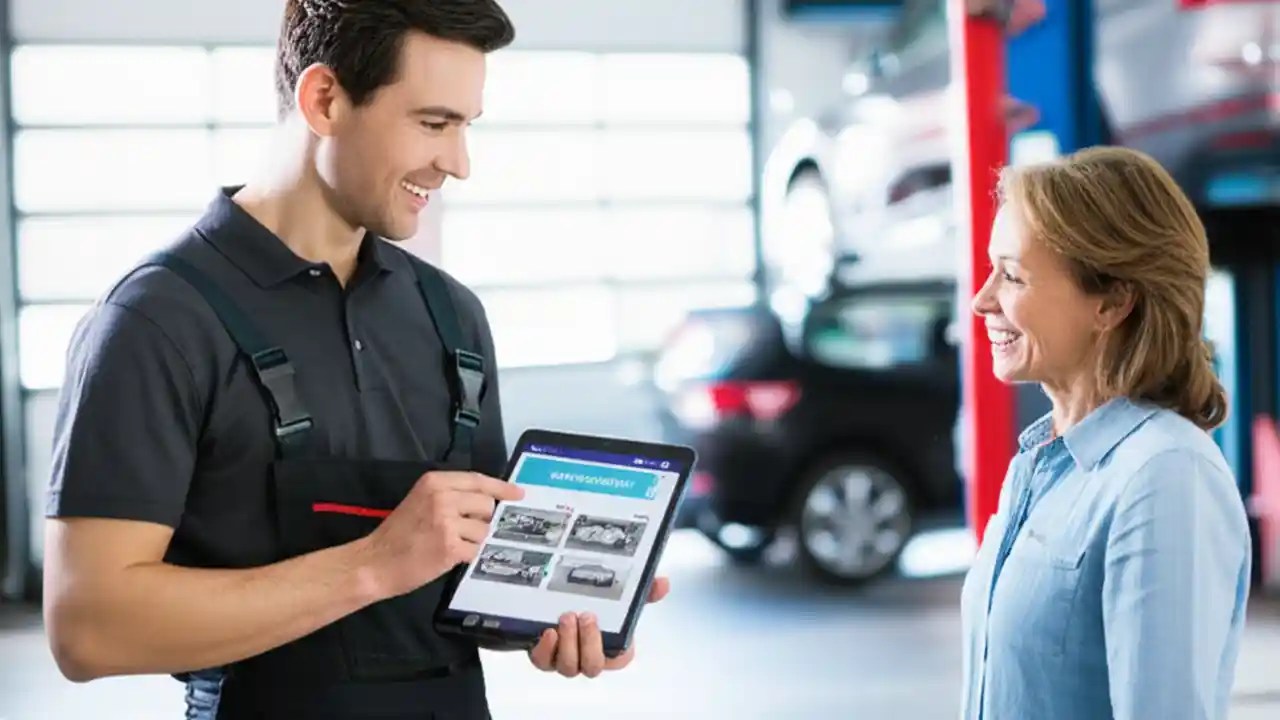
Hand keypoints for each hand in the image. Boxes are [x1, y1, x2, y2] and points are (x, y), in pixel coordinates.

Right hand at [361, 471, 523, 597]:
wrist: (375, 562)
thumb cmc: (398, 533)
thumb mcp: (420, 500)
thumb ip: (450, 495)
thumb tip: (486, 500)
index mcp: (434, 482)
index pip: (478, 480)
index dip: (501, 487)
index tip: (518, 493)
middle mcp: (442, 498)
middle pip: (487, 504)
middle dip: (482, 519)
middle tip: (462, 529)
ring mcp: (446, 522)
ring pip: (484, 530)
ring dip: (473, 540)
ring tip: (450, 544)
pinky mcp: (449, 547)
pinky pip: (475, 550)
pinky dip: (466, 556)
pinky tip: (448, 556)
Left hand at [528, 577, 669, 677]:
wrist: (555, 606)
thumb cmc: (593, 607)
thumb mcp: (619, 596)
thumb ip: (643, 591)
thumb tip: (662, 583)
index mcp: (611, 648)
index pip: (620, 660)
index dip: (619, 654)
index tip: (616, 636)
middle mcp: (588, 658)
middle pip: (592, 666)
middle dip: (590, 643)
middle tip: (587, 616)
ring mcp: (565, 659)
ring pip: (568, 667)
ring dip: (568, 643)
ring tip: (567, 617)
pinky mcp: (543, 656)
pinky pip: (543, 661)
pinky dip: (546, 649)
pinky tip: (548, 632)